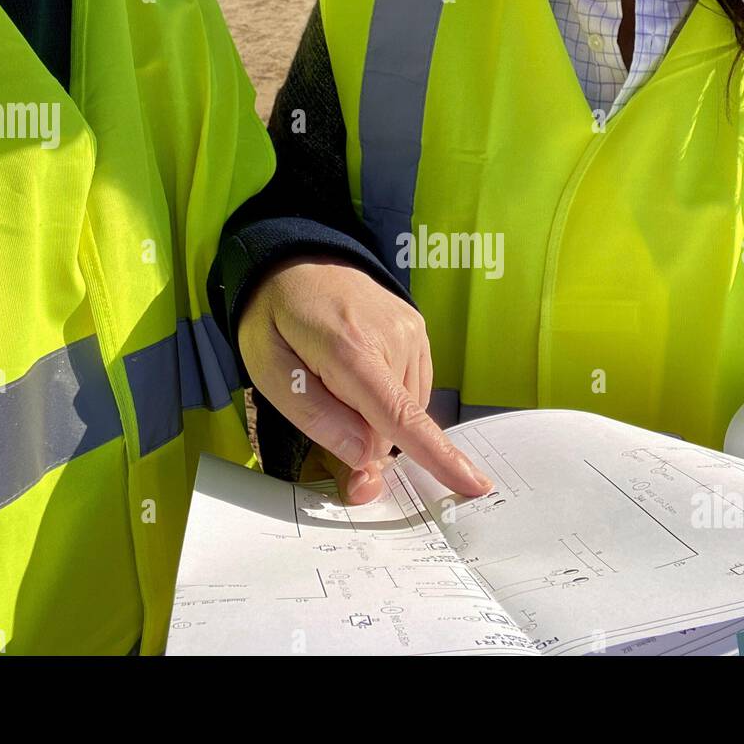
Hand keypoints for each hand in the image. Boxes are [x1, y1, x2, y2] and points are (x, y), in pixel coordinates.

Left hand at [237, 256, 492, 503]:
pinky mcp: (419, 331)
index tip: (474, 485)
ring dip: (375, 415)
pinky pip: (411, 388)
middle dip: (364, 440)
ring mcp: (412, 332)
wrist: (295, 258)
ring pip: (405, 410)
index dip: (437, 456)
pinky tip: (359, 372)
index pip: (400, 415)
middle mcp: (394, 338)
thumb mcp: (269, 371)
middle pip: (394, 426)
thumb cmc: (274, 316)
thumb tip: (365, 457)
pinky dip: (387, 395)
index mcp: (351, 349)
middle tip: (324, 413)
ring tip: (337, 379)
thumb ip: (315, 417)